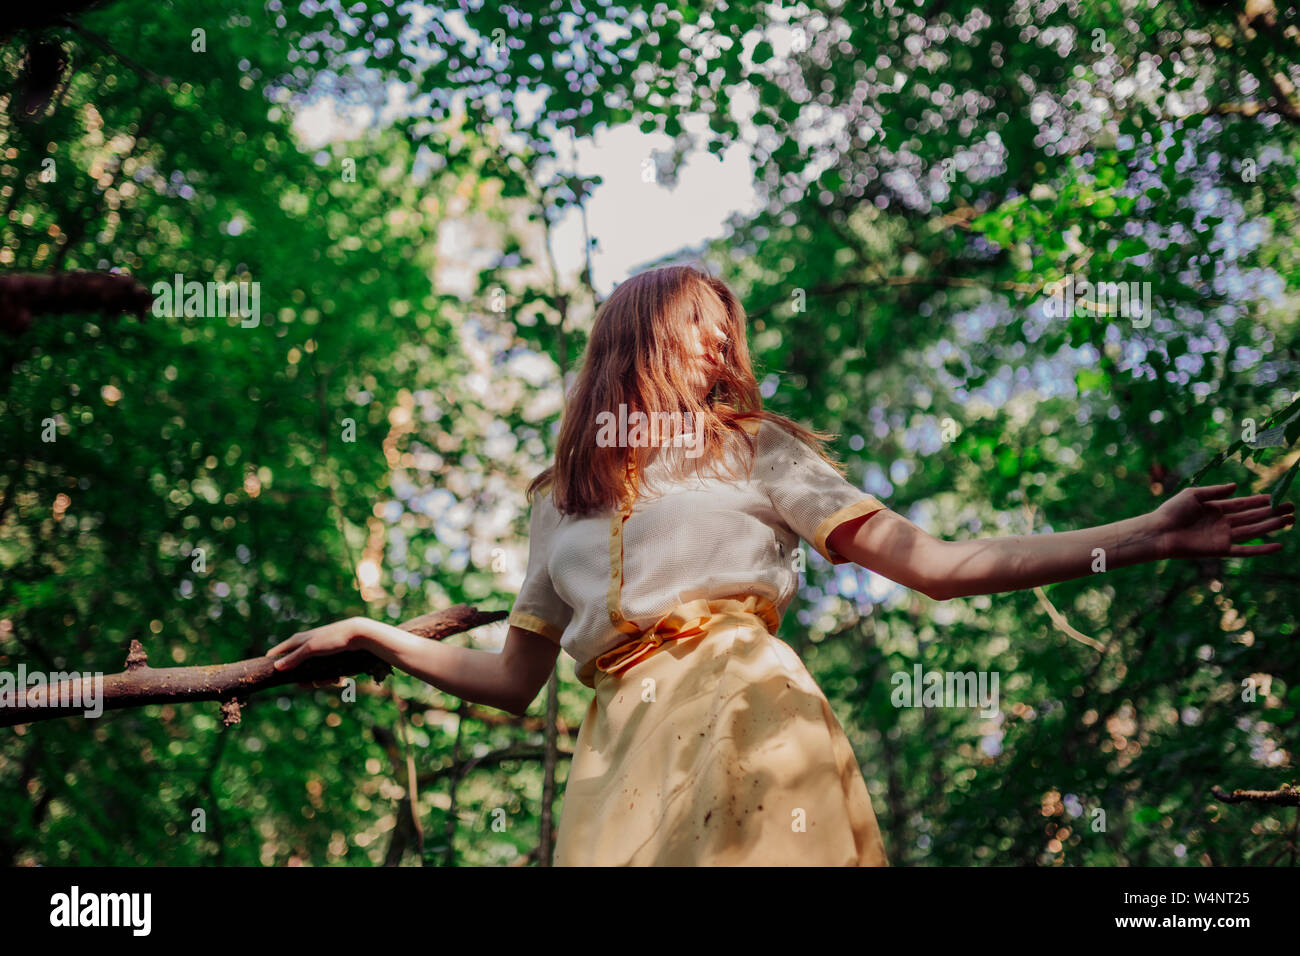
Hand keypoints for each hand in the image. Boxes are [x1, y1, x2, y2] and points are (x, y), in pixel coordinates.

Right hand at [266, 616, 373, 672]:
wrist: (359, 635)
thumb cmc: (333, 639)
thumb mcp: (311, 648)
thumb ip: (294, 658)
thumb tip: (276, 667)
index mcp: (297, 641)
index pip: (276, 653)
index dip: (274, 665)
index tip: (276, 678)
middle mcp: (305, 647)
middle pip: (295, 670)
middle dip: (304, 680)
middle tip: (311, 683)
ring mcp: (317, 653)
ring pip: (311, 674)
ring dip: (320, 680)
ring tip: (332, 679)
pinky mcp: (329, 659)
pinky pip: (324, 673)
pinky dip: (330, 678)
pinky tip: (339, 678)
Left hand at [1151, 482, 1294, 560]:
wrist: (1160, 532)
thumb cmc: (1171, 512)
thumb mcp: (1193, 495)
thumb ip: (1215, 491)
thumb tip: (1236, 487)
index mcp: (1215, 508)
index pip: (1243, 504)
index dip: (1259, 501)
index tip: (1275, 496)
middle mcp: (1222, 523)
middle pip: (1252, 517)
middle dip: (1272, 512)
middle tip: (1291, 507)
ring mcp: (1223, 537)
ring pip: (1253, 531)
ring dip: (1271, 526)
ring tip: (1290, 521)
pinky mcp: (1221, 550)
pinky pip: (1246, 550)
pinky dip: (1262, 549)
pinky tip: (1277, 545)